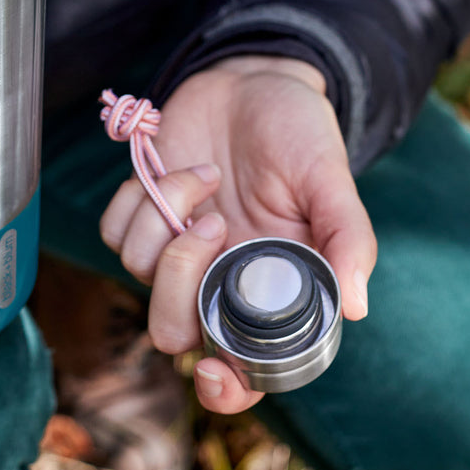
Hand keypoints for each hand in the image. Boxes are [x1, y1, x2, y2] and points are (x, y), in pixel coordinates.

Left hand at [99, 56, 375, 413]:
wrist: (253, 80)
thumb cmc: (299, 132)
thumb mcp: (330, 179)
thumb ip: (346, 238)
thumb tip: (355, 306)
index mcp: (268, 290)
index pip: (242, 370)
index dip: (224, 388)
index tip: (213, 369)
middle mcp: (218, 279)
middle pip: (171, 329)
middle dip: (178, 280)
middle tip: (213, 223)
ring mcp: (175, 248)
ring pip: (137, 272)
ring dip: (166, 217)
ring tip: (208, 175)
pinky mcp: (142, 213)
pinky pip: (114, 231)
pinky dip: (138, 197)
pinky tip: (177, 168)